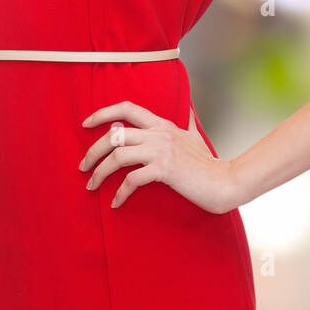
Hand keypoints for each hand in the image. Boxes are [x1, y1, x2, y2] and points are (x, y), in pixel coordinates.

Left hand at [79, 99, 239, 213]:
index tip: (85, 124)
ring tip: (91, 185)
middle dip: (93, 150)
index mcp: (162, 124)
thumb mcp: (196, 136)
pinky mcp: (164, 170)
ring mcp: (161, 151)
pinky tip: (116, 202)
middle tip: (83, 166)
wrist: (226, 181)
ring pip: (118, 155)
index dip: (102, 113)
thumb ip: (188, 120)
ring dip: (99, 172)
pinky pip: (132, 179)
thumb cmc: (209, 163)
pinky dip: (120, 192)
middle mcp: (159, 133)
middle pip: (114, 134)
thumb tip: (189, 107)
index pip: (126, 108)